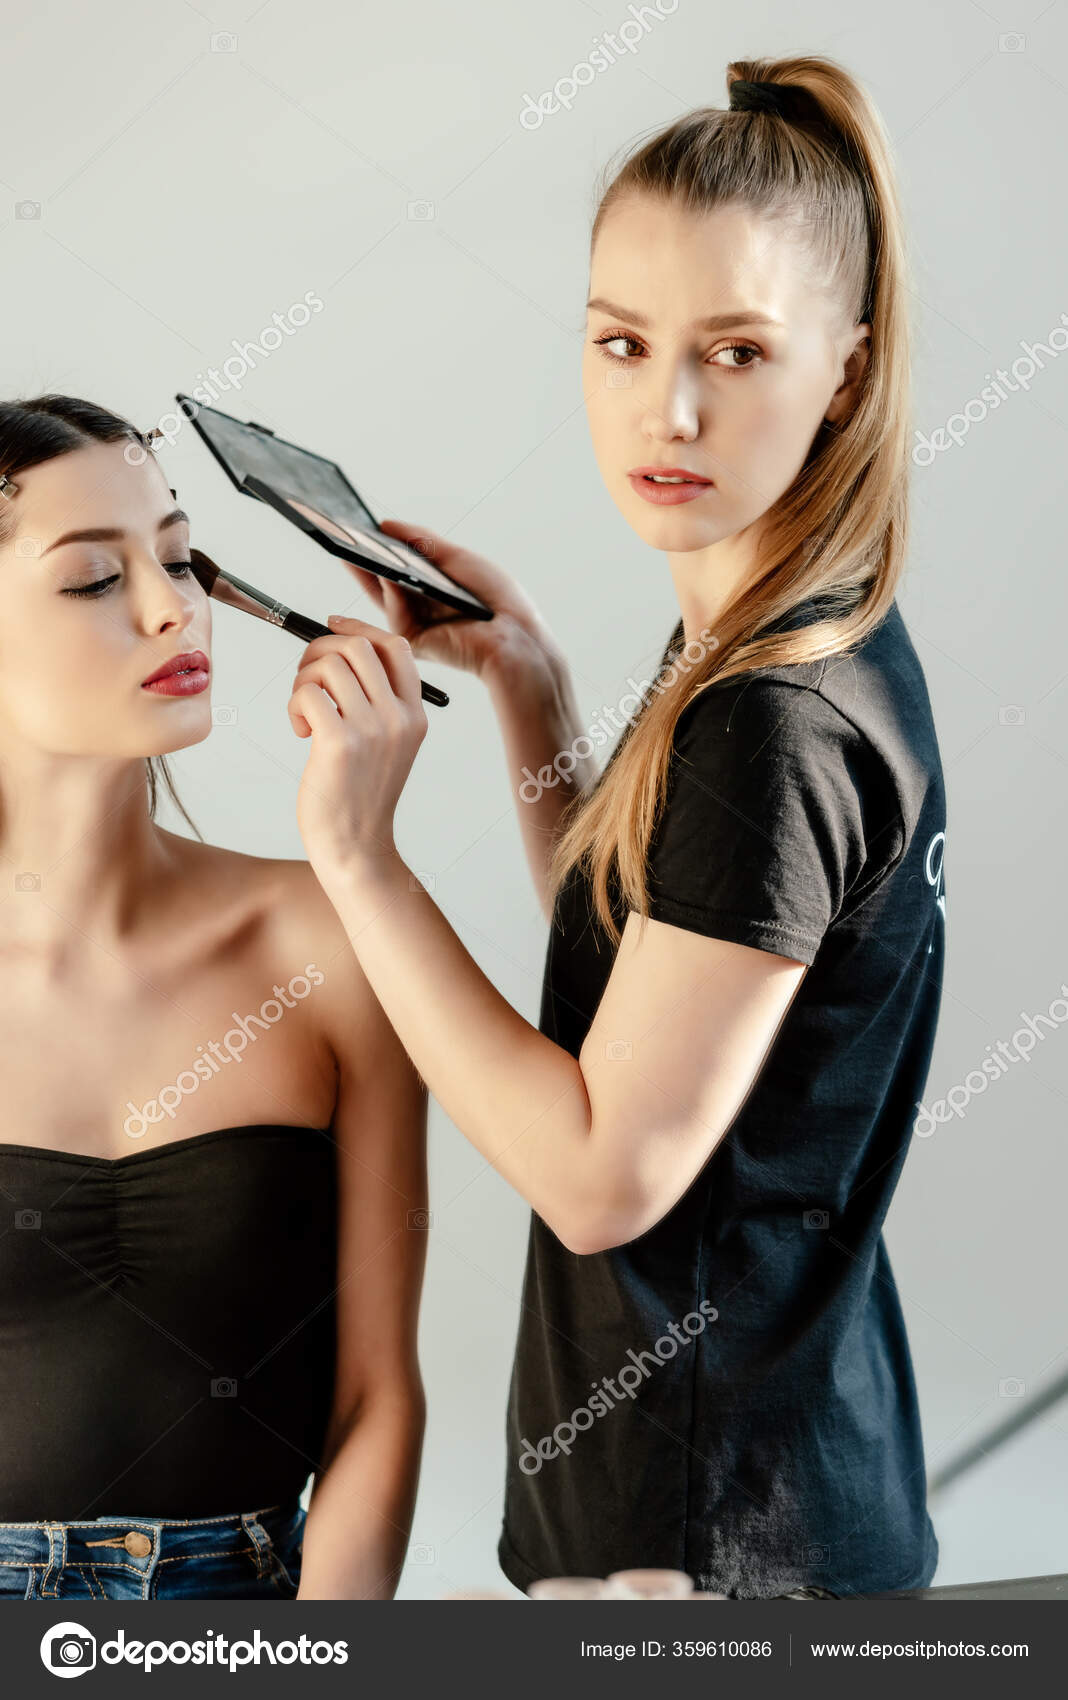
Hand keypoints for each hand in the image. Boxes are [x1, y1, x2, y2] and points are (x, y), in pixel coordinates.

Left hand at [288, 618, 427, 884]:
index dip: (358, 627)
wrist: (357, 847)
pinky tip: (300, 730)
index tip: (330, 627)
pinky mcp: (340, 743)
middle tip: (307, 680)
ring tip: (303, 711)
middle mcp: (399, 718)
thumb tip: (342, 652)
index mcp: (415, 715)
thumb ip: (377, 704)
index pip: (395, 646)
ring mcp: (372, 730)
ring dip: (303, 681)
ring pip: (328, 665)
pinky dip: (294, 704)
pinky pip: (307, 693)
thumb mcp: (387, 746)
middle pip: (357, 646)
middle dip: (319, 651)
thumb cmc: (360, 796)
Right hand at [335, 517, 563, 687]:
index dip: (380, 550)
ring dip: (369, 571)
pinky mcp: (414, 641)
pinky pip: (395, 611)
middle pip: (383, 581)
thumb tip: (387, 525)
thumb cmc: (496, 599)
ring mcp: (417, 626)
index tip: (360, 529)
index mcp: (437, 589)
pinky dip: (393, 591)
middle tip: (340, 537)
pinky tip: (388, 573)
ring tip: (352, 548)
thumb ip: (421, 542)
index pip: (400, 567)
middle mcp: (424, 608)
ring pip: (383, 595)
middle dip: (362, 559)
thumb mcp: (457, 559)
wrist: (512, 635)